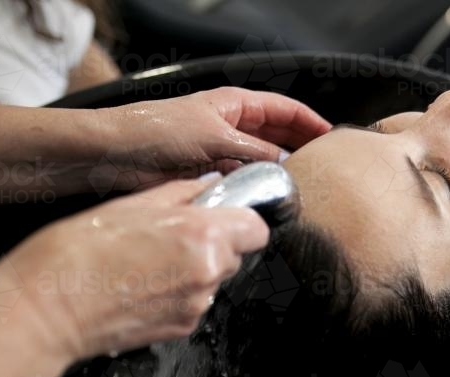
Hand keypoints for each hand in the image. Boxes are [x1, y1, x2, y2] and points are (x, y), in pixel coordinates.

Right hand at [0, 179, 269, 362]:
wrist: (46, 310)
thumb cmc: (76, 255)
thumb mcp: (129, 205)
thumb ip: (180, 194)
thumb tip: (207, 186)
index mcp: (202, 235)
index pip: (256, 228)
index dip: (240, 221)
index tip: (222, 217)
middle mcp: (208, 273)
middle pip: (235, 254)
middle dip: (213, 244)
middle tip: (171, 236)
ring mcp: (197, 305)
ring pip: (214, 279)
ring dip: (193, 269)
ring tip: (147, 262)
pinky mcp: (183, 328)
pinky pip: (194, 302)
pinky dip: (177, 293)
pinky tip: (142, 285)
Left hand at [91, 87, 331, 190]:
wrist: (114, 154)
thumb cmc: (155, 132)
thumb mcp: (216, 138)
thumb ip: (256, 153)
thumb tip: (286, 168)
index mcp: (235, 104)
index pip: (286, 110)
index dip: (311, 123)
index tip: (334, 140)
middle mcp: (232, 126)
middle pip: (280, 136)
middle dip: (303, 149)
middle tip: (328, 169)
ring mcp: (223, 151)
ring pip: (264, 162)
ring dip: (282, 173)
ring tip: (306, 187)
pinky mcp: (212, 174)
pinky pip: (246, 181)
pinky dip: (260, 188)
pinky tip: (273, 200)